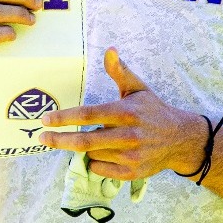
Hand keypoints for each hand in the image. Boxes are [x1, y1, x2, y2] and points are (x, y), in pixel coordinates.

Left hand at [38, 48, 209, 181]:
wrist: (180, 140)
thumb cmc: (153, 111)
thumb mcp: (138, 88)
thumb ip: (119, 70)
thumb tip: (109, 49)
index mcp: (127, 112)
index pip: (90, 115)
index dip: (65, 118)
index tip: (46, 119)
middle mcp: (129, 135)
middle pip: (86, 141)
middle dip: (60, 140)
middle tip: (42, 138)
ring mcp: (131, 156)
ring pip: (92, 155)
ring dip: (84, 149)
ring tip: (89, 140)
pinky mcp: (132, 173)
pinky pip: (101, 170)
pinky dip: (95, 162)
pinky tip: (101, 153)